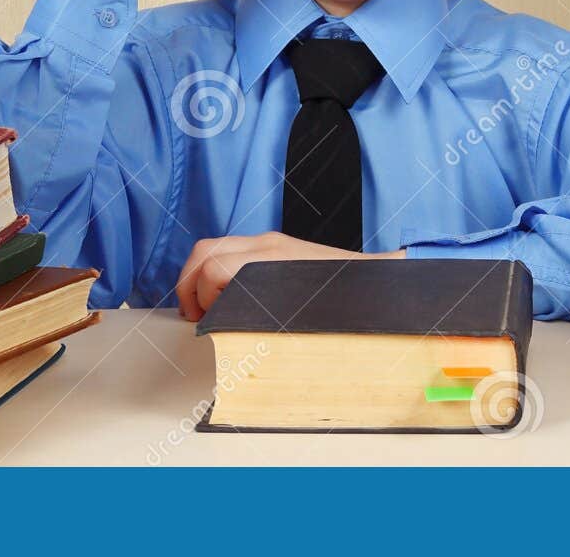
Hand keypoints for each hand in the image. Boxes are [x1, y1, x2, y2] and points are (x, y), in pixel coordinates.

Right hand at [174, 232, 404, 320]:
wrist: (380, 281)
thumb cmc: (348, 303)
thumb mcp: (305, 319)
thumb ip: (265, 320)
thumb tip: (237, 328)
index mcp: (271, 261)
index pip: (212, 270)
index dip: (199, 299)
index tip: (204, 322)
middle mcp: (266, 245)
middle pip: (204, 251)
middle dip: (189, 284)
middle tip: (194, 315)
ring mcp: (270, 242)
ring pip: (214, 247)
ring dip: (200, 276)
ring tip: (206, 309)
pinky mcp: (275, 245)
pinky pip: (233, 250)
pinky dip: (217, 271)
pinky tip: (226, 297)